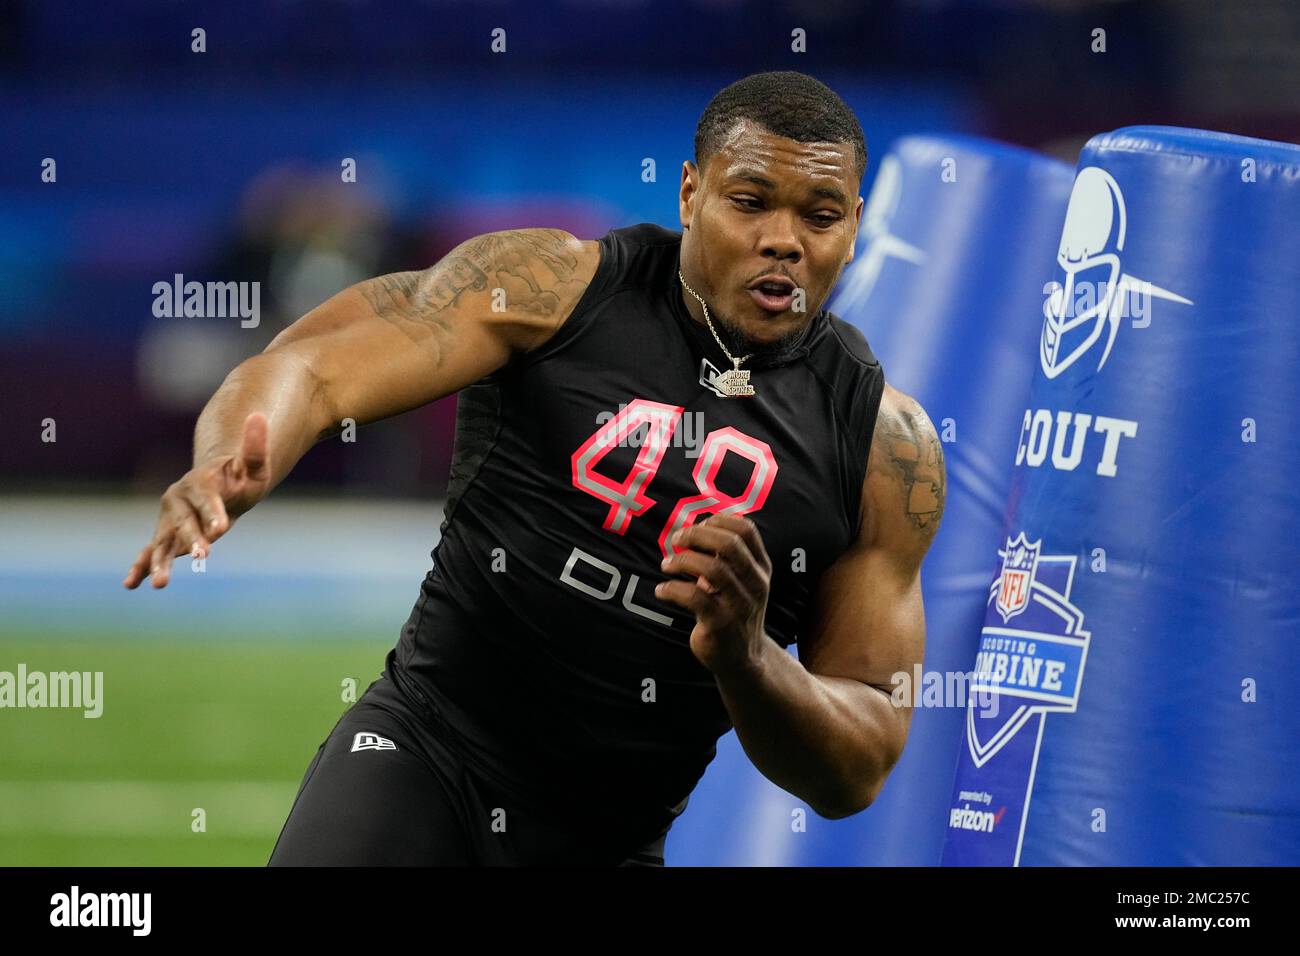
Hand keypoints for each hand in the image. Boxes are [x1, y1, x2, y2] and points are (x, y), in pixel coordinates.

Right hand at [123, 411, 271, 589]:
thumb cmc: (240, 477)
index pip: (206, 499)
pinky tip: (130, 584)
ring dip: (160, 562)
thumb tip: (259, 416)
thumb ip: (255, 447)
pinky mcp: (166, 534)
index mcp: (200, 482)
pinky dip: (141, 566)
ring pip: (164, 541)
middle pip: (184, 523)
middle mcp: (178, 500)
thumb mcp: (253, 465)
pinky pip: (151, 551)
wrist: (218, 485)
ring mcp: (170, 519)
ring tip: (160, 584)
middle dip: (192, 540)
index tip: (222, 529)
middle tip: (203, 556)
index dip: (213, 513)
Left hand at [654, 514, 772, 675]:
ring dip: (682, 561)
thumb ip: (724, 557)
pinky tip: (661, 591)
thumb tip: (692, 528)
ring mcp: (740, 605)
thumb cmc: (733, 610)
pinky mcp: (721, 625)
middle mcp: (756, 584)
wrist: (743, 658)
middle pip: (730, 544)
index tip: (697, 525)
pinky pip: (694, 598)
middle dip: (697, 535)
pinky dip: (672, 589)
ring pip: (713, 569)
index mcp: (760, 568)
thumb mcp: (739, 581)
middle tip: (675, 539)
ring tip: (666, 565)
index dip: (718, 520)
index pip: (747, 529)